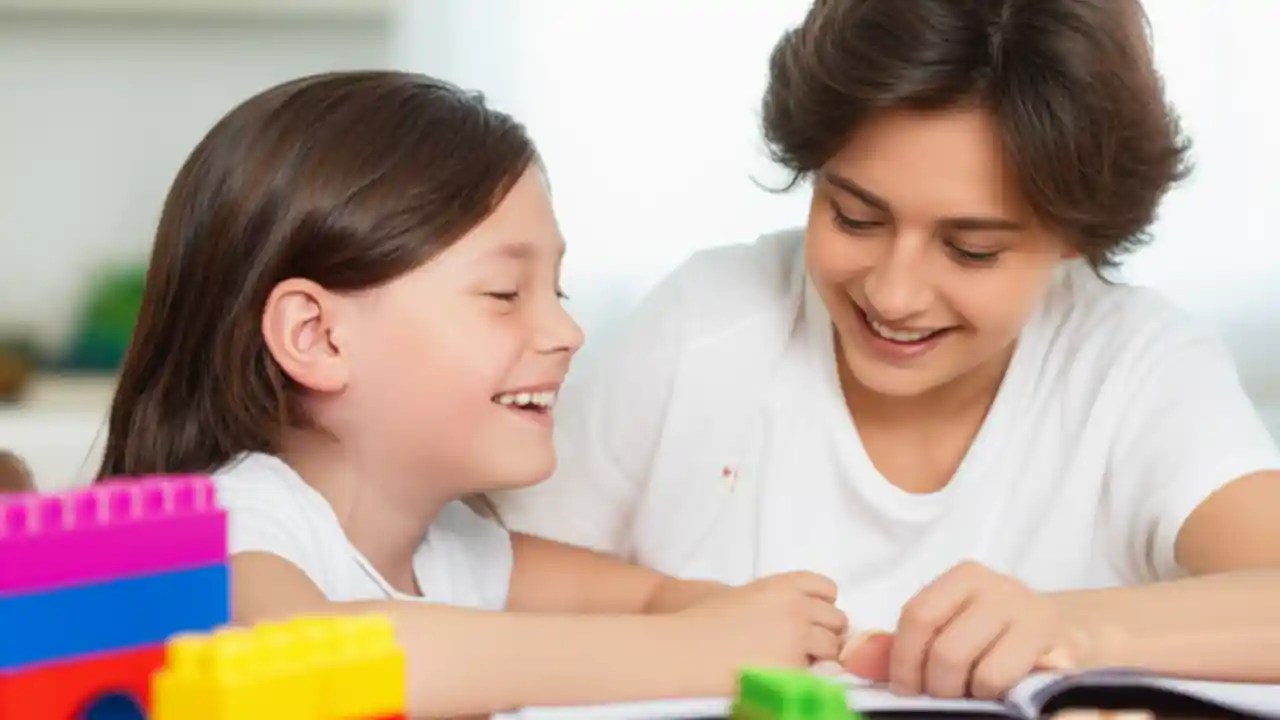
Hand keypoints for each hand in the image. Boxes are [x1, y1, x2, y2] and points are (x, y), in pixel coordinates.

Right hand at [681, 571, 848, 668]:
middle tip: (806, 643)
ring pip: (832, 647)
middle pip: (837, 619)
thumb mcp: (742, 595)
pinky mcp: (794, 670)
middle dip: (825, 632)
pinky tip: (783, 675)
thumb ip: (776, 600)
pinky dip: (805, 676)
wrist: (685, 650)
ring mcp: (797, 639)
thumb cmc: (702, 622)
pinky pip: (816, 674)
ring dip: (819, 655)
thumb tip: (804, 614)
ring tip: (795, 660)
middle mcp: (795, 608)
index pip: (826, 588)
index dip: (824, 603)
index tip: (817, 615)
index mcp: (781, 585)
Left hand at [854, 562, 1088, 698]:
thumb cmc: (998, 636)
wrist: (1072, 635)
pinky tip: (1001, 694)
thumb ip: (902, 645)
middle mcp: (999, 587)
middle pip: (944, 649)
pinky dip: (995, 698)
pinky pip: (1008, 682)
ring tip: (972, 694)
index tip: (904, 688)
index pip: (917, 616)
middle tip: (941, 697)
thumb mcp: (950, 630)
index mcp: (965, 577)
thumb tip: (851, 659)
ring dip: (967, 695)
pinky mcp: (1060, 647)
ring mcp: (1032, 614)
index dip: (903, 660)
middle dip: (935, 686)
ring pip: (976, 669)